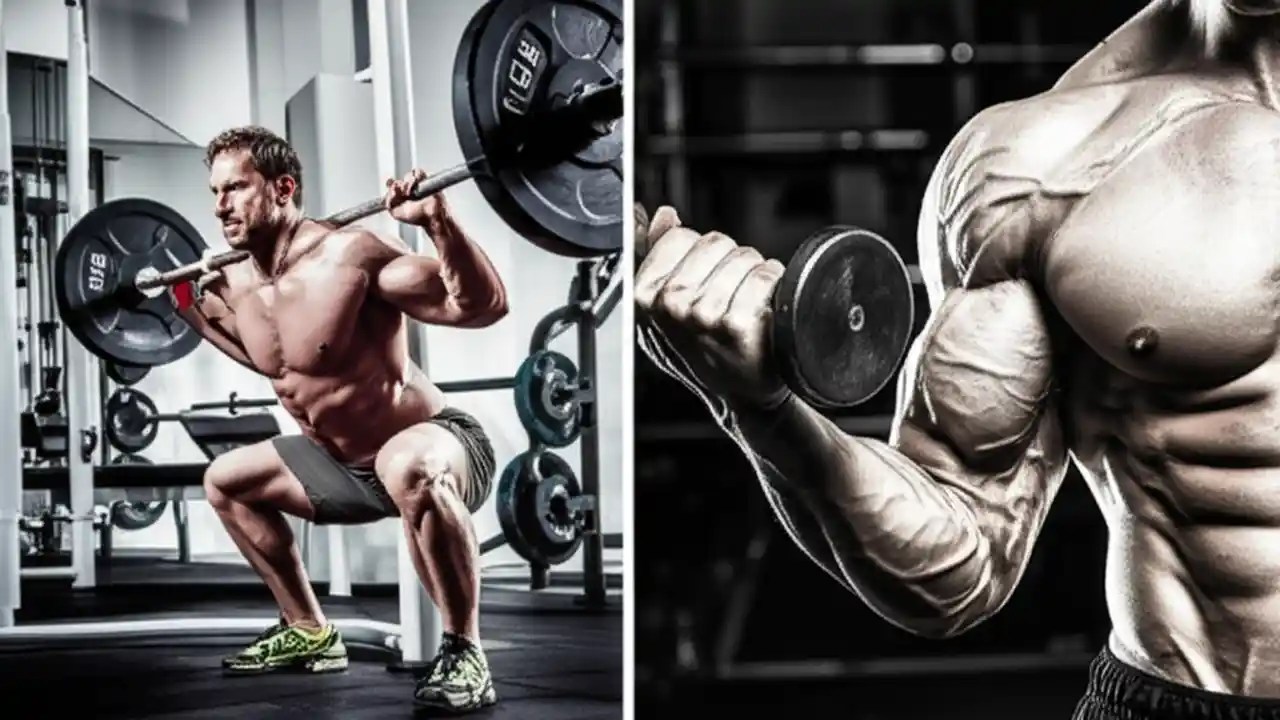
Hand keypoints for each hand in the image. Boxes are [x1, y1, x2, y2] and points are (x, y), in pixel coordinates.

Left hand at [383, 168, 446, 227]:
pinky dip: (416, 176)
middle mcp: (407, 189)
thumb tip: (388, 193)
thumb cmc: (416, 217)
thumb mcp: (396, 213)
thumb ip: (388, 203)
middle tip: (403, 194)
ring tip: (410, 192)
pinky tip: (416, 185)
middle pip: (399, 180)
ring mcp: (416, 184)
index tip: (394, 190)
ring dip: (408, 182)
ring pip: (408, 175)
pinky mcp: (425, 180)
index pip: (391, 184)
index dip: (391, 185)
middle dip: (399, 186)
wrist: (430, 216)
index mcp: (400, 195)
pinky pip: (418, 172)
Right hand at [635, 205, 788, 409]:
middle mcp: (672, 306)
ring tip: (745, 307)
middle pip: (715, 241)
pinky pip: (766, 274)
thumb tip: (660, 215)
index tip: (702, 282)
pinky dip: (774, 287)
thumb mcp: (667, 308)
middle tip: (727, 299)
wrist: (743, 393)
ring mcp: (705, 315)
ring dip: (753, 276)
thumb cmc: (705, 350)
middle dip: (728, 262)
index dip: (700, 255)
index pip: (680, 236)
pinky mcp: (740, 323)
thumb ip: (657, 256)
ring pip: (744, 257)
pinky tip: (764, 313)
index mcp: (646, 296)